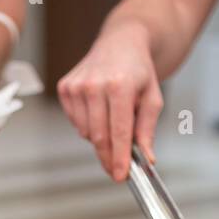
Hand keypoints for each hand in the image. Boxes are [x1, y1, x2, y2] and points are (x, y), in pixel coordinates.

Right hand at [57, 20, 162, 180]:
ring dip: (100, 137)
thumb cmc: (139, 71)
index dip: (120, 157)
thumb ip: (147, 130)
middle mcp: (95, 84)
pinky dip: (88, 124)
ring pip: (87, 133)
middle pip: (100, 137)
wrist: (121, 42)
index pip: (119, 132)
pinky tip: (99, 109)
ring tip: (113, 120)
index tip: (121, 176)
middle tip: (117, 169)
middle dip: (109, 157)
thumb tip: (145, 159)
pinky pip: (76, 123)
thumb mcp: (152, 98)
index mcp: (120, 85)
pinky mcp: (65, 87)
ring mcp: (77, 86)